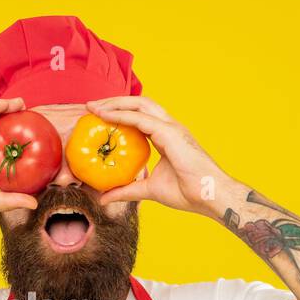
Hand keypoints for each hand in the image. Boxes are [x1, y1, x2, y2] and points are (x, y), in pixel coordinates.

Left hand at [85, 96, 234, 213]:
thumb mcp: (148, 191)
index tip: (98, 116)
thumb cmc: (187, 193)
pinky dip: (120, 115)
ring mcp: (171, 127)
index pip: (140, 116)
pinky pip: (140, 118)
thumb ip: (126, 191)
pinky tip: (104, 116)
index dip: (119, 113)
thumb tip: (103, 198)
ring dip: (115, 102)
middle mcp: (169, 126)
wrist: (209, 196)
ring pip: (139, 104)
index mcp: (167, 136)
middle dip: (114, 100)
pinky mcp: (169, 132)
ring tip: (94, 106)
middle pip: (139, 103)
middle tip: (90, 106)